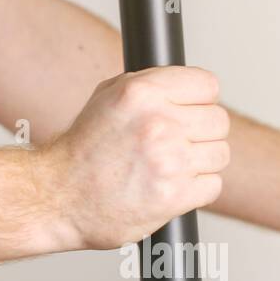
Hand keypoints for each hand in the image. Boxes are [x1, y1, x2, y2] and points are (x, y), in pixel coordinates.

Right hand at [43, 66, 230, 250]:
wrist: (59, 196)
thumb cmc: (83, 149)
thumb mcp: (108, 96)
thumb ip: (150, 84)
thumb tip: (188, 84)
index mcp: (143, 92)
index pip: (208, 85)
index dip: (201, 100)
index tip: (192, 111)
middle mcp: (158, 123)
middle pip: (219, 121)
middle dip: (203, 133)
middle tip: (181, 143)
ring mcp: (169, 161)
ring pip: (220, 154)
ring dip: (202, 162)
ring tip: (174, 167)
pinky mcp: (174, 196)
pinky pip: (212, 185)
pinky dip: (198, 189)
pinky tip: (173, 186)